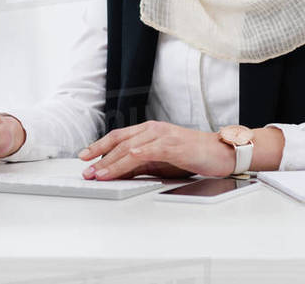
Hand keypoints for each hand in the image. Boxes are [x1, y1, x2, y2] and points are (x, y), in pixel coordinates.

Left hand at [76, 121, 235, 179]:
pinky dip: (132, 157)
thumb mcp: (161, 161)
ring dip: (111, 162)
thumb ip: (140, 164)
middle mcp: (153, 129)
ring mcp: (162, 136)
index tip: (84, 157)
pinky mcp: (172, 145)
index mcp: (149, 131)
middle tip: (86, 171)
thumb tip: (118, 172)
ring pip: (129, 147)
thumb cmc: (192, 155)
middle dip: (99, 157)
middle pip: (119, 141)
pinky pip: (148, 150)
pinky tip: (121, 164)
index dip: (99, 146)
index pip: (118, 137)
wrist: (220, 152)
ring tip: (98, 174)